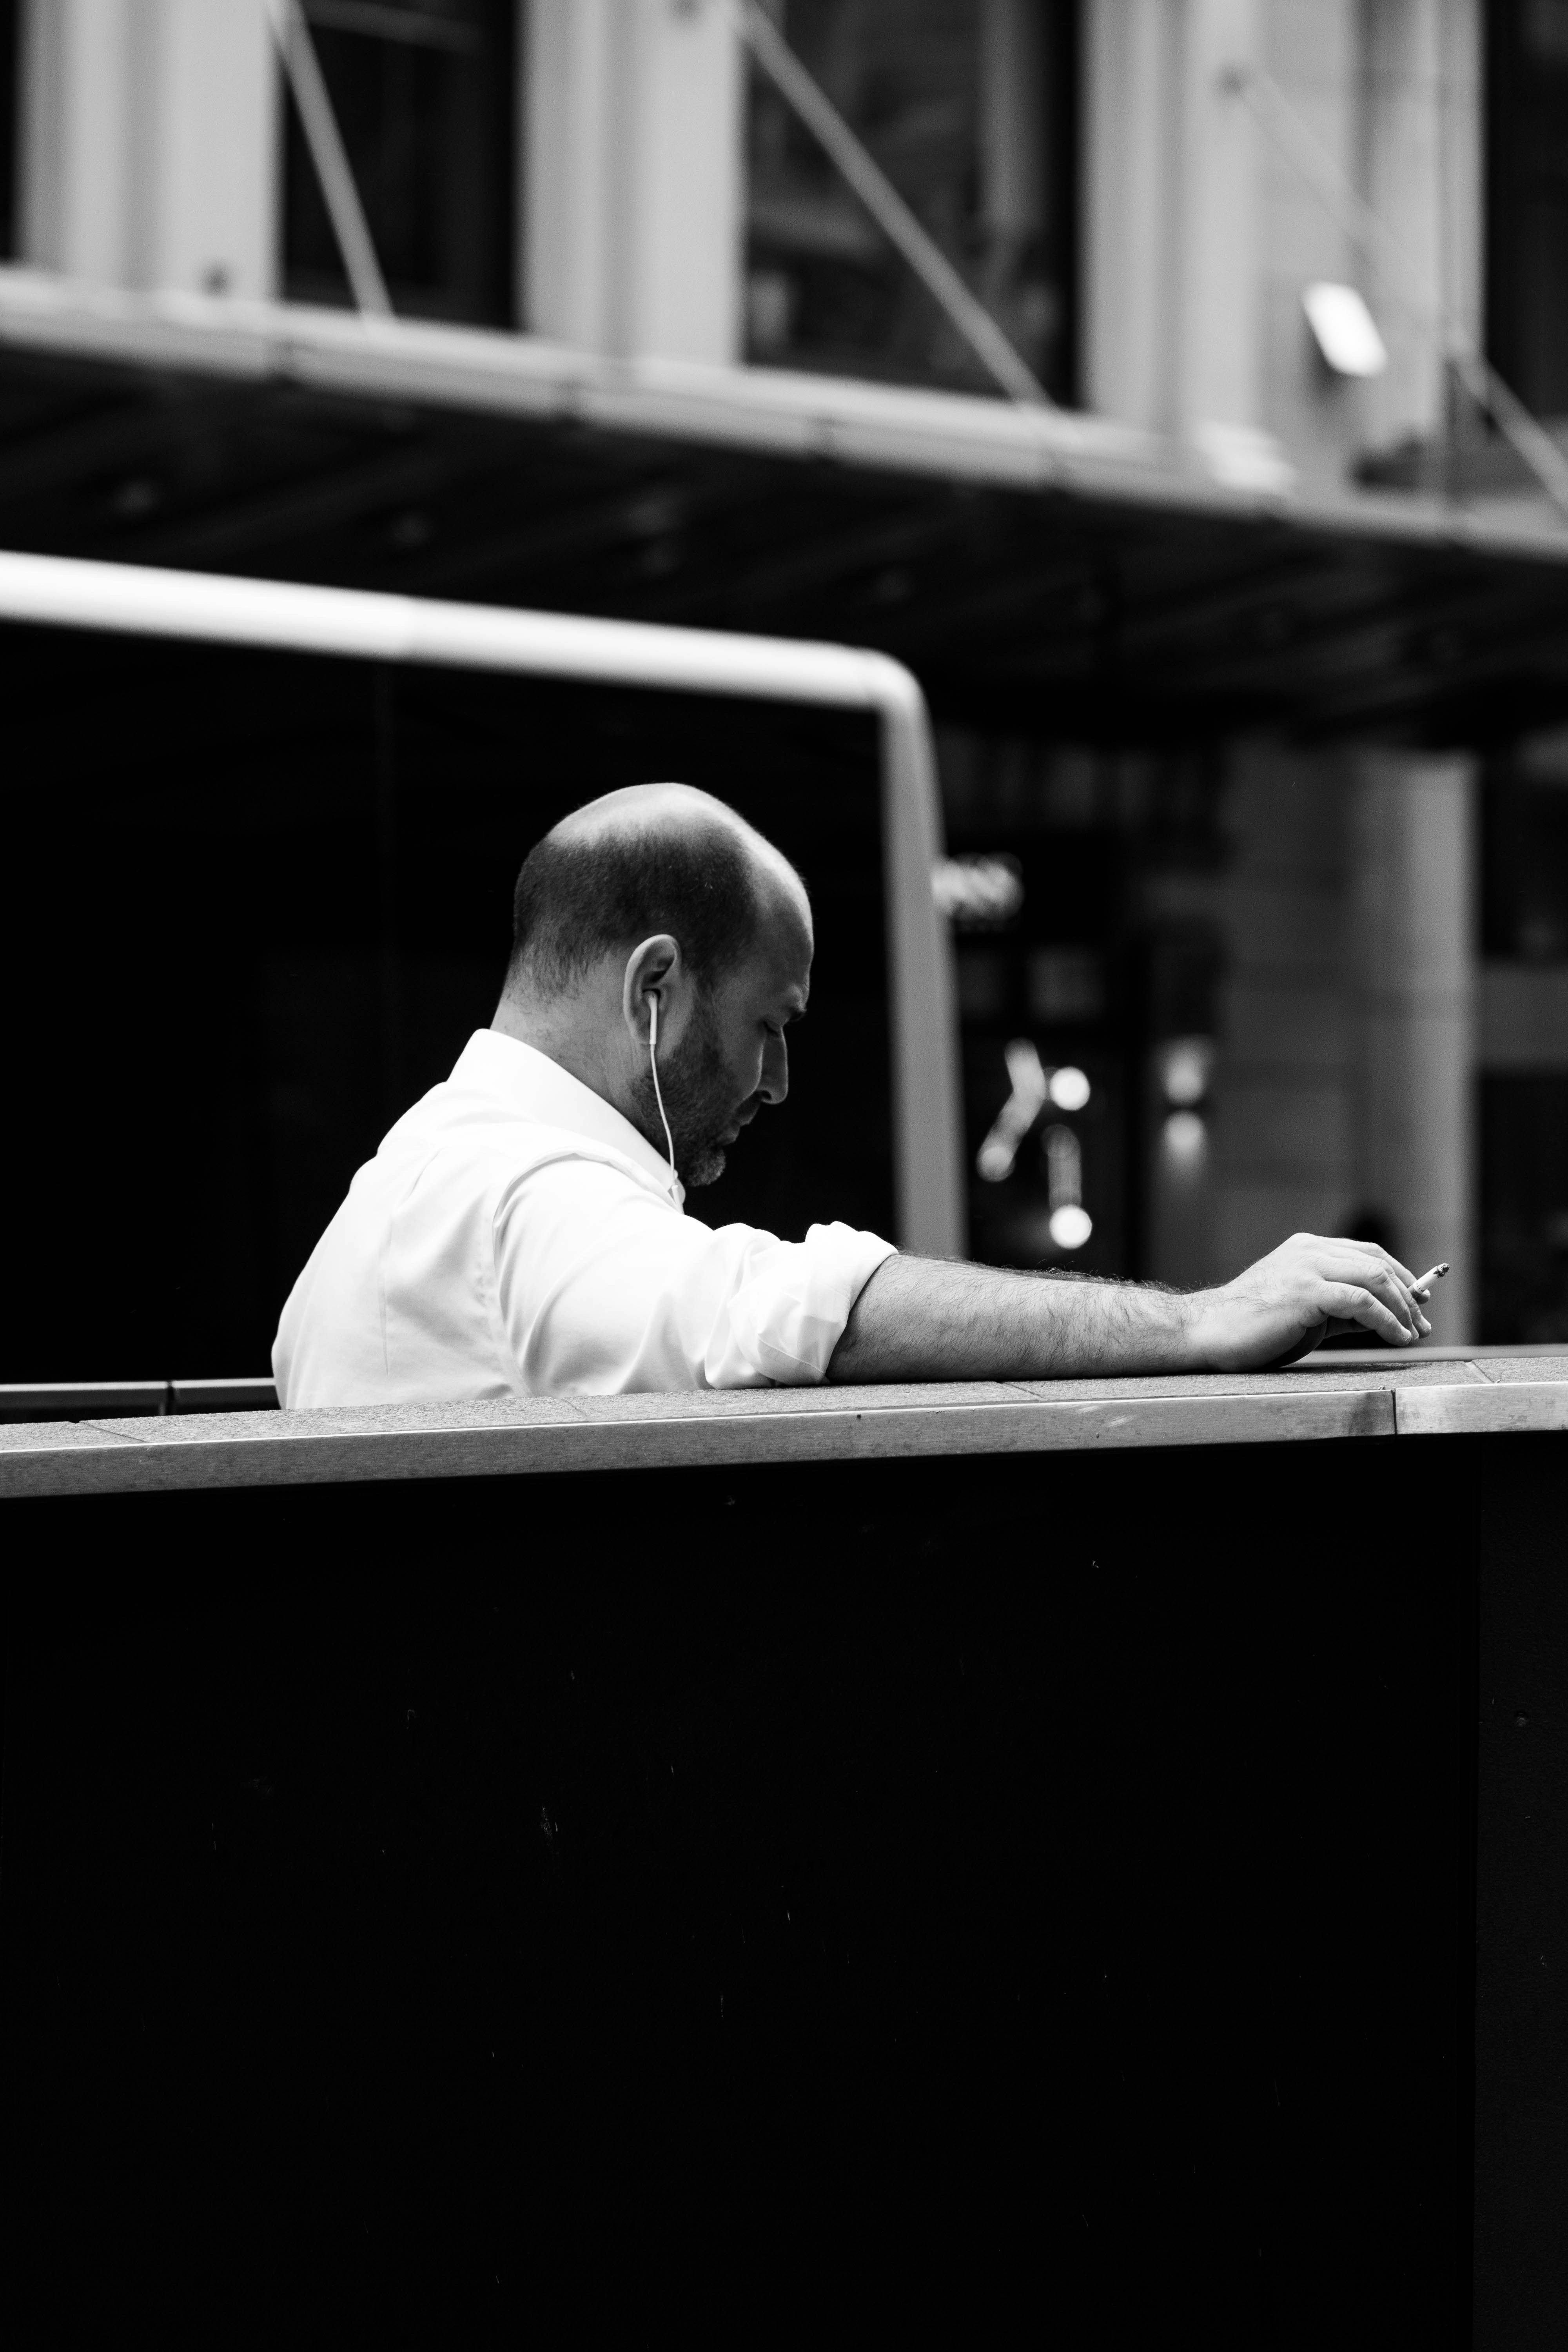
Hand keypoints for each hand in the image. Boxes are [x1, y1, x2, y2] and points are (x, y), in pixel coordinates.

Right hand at [1185, 1232, 1432, 1371]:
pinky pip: (1361, 1303)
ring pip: (1374, 1278)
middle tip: (1423, 1323)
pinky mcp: (1306, 1291)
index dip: (1399, 1275)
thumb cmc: (1252, 1327)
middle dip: (1407, 1295)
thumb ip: (1341, 1308)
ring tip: (1413, 1334)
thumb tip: (1384, 1318)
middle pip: (1377, 1263)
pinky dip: (1386, 1321)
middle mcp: (1310, 1250)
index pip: (1367, 1254)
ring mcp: (1307, 1268)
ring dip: (1401, 1309)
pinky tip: (1396, 1337)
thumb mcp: (1306, 1312)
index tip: (1418, 1301)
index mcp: (1307, 1248)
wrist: (1209, 1333)